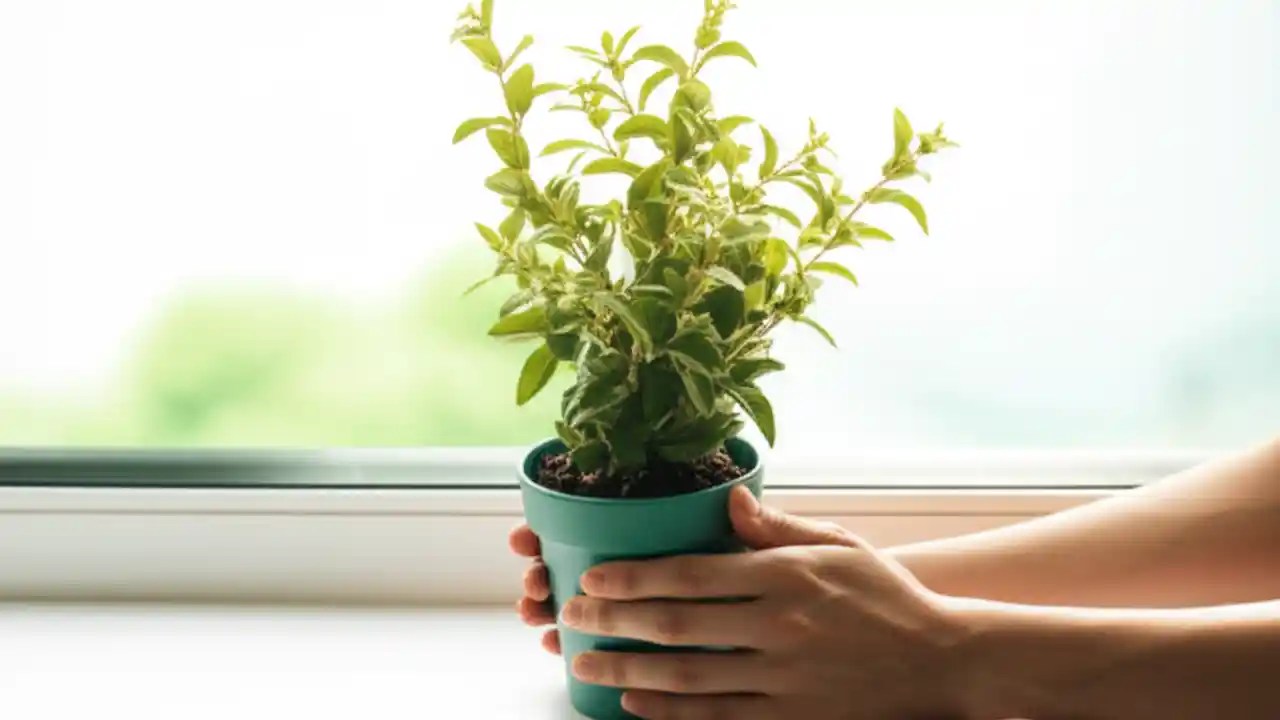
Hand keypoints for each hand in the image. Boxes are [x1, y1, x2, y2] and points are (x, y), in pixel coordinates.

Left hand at [558, 487, 967, 719]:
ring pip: (687, 677)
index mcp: (785, 575)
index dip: (634, 577)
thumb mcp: (839, 545)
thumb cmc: (887, 596)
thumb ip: (777, 526)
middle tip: (569, 620)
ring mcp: (784, 677)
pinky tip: (636, 703)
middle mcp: (779, 626)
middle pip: (677, 626)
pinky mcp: (793, 717)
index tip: (593, 578)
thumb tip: (726, 500)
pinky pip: (718, 718)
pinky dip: (670, 712)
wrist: (944, 661)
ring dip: (628, 669)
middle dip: (613, 622)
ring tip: (586, 663)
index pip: (692, 574)